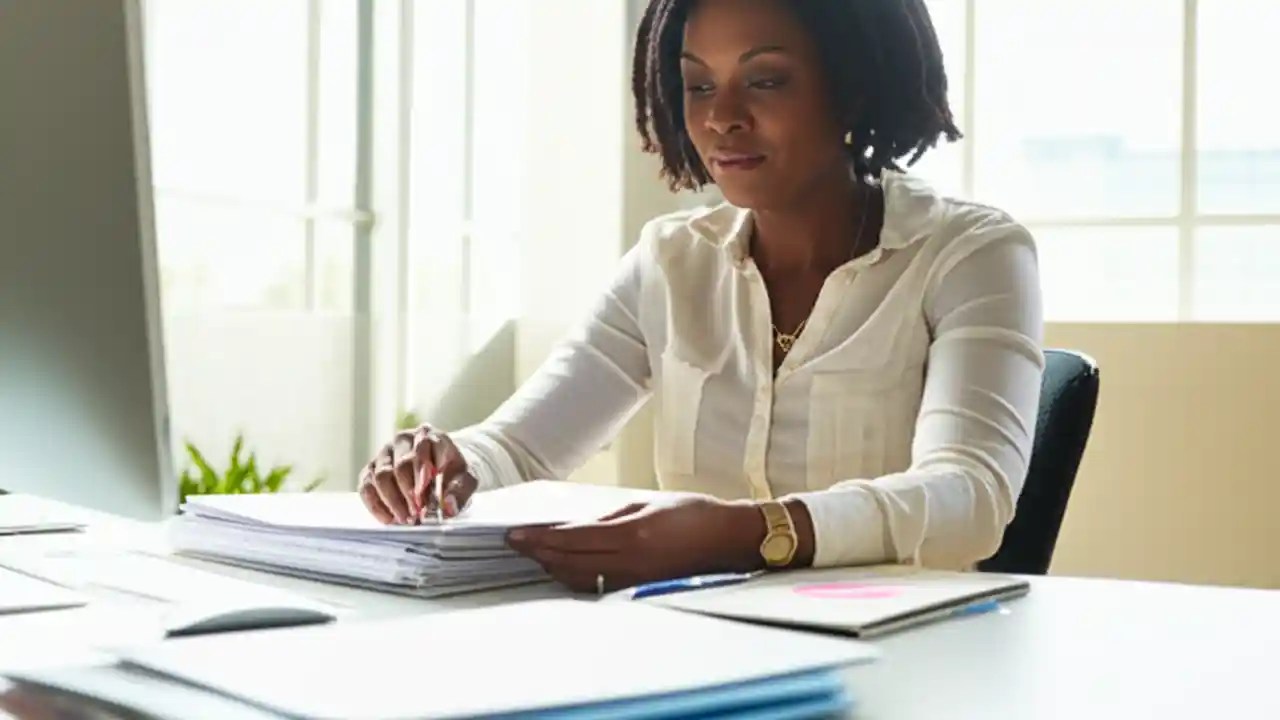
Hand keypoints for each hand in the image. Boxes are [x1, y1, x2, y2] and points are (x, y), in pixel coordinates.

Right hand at [357, 426, 476, 524]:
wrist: (443, 468)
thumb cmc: (454, 472)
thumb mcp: (467, 478)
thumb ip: (461, 490)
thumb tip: (447, 506)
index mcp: (428, 435)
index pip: (421, 449)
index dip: (421, 474)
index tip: (424, 497)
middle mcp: (403, 440)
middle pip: (399, 466)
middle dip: (408, 493)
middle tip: (417, 514)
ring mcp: (384, 454)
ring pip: (380, 476)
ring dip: (392, 501)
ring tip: (407, 519)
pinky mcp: (371, 470)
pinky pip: (366, 487)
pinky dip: (376, 505)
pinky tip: (389, 519)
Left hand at [505, 496, 765, 592]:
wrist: (729, 540)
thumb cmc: (694, 514)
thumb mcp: (647, 505)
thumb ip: (610, 519)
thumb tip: (577, 528)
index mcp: (630, 535)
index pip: (571, 540)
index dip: (539, 539)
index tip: (515, 535)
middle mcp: (629, 562)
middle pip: (569, 563)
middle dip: (539, 554)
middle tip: (516, 544)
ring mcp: (634, 580)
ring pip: (579, 579)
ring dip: (553, 568)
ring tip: (535, 555)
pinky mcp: (640, 589)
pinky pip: (597, 587)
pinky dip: (574, 578)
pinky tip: (564, 569)